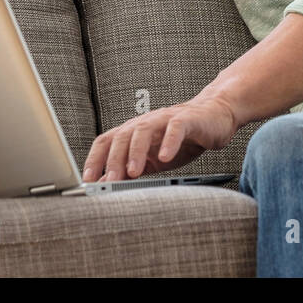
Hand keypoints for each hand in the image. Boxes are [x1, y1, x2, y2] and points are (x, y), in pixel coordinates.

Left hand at [81, 94, 238, 181]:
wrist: (214, 116)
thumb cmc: (182, 139)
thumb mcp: (154, 159)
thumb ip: (132, 169)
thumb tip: (106, 186)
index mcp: (133, 132)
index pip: (106, 141)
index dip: (95, 160)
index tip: (87, 181)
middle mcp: (145, 122)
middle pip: (121, 136)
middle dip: (113, 160)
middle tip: (110, 182)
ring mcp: (165, 119)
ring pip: (143, 130)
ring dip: (135, 152)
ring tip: (133, 173)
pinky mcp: (187, 119)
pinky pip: (175, 128)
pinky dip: (168, 142)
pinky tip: (165, 157)